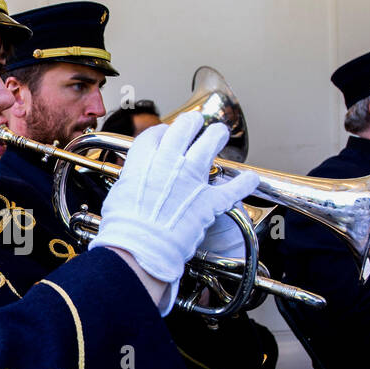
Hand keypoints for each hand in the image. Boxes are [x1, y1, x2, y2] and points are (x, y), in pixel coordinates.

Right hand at [92, 116, 258, 305]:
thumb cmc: (123, 227)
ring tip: (220, 133)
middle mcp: (169, 162)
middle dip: (191, 123)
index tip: (165, 134)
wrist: (139, 246)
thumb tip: (132, 186)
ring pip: (210, 144)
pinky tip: (251, 179)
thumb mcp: (118, 195)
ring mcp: (191, 179)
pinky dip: (244, 184)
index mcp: (143, 161)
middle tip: (195, 122)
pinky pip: (232, 188)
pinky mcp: (208, 201)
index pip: (155, 135)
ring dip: (217, 136)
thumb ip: (131, 184)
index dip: (162, 132)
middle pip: (184, 128)